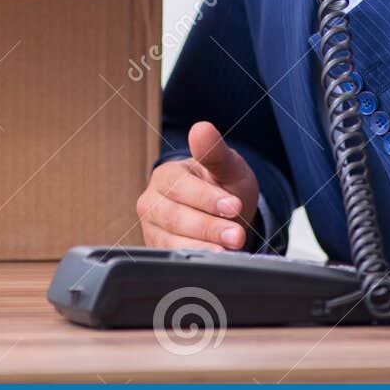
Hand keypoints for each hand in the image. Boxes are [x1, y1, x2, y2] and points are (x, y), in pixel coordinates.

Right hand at [137, 121, 259, 250]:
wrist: (224, 213)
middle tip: (237, 235)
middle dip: (209, 227)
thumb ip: (214, 151)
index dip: (207, 198)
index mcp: (165, 177)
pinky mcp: (160, 252)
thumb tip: (202, 128)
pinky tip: (215, 260)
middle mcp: (152, 203)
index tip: (233, 205)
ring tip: (229, 250)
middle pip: (175, 217)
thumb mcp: (226, 167)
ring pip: (172, 241)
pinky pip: (174, 259)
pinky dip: (195, 261)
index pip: (180, 187)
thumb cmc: (222, 185)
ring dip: (203, 247)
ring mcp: (153, 229)